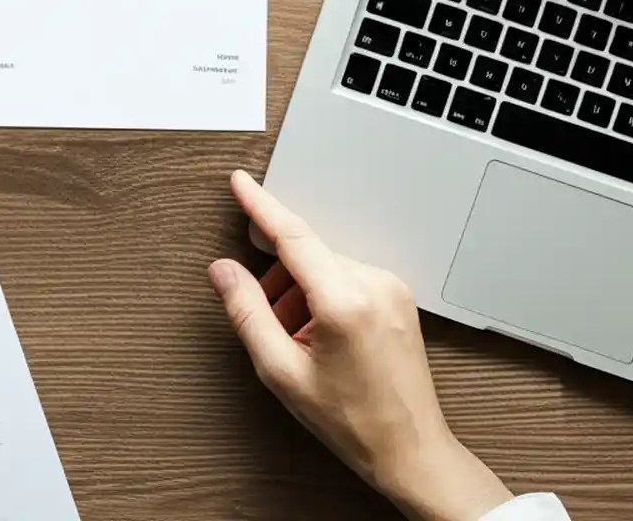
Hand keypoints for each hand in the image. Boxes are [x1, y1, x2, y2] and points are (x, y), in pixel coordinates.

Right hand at [209, 171, 512, 520]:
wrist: (409, 448)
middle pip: (306, 255)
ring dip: (300, 293)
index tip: (240, 183)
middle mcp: (375, 284)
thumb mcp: (281, 372)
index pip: (294, 236)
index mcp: (345, 301)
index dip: (261, 206)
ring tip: (301, 345)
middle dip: (278, 282)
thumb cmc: (350, 420)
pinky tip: (322, 338)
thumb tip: (223, 271)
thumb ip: (247, 313)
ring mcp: (393, 287)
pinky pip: (347, 278)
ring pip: (325, 267)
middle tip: (271, 326)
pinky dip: (323, 298)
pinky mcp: (399, 295)